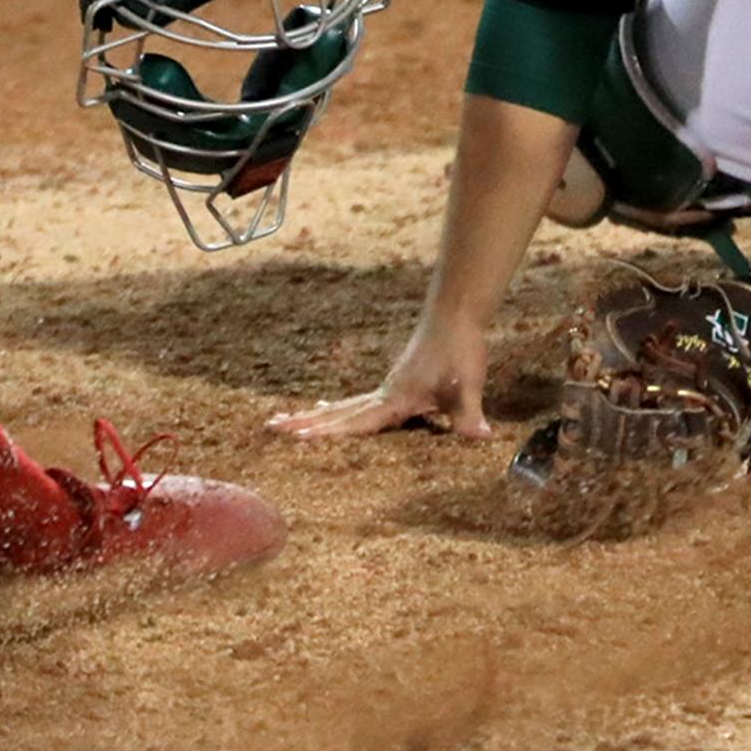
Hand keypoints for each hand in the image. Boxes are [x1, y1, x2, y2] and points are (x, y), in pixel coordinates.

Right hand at [270, 316, 492, 438]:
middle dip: (305, 422)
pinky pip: (358, 401)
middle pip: (338, 413)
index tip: (296, 438)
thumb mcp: (467, 385)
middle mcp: (384, 393)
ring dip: (316, 416)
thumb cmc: (459, 349)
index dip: (327, 434)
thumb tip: (479, 437)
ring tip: (284, 420)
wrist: (456, 313)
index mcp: (394, 398)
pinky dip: (338, 409)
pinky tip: (330, 407)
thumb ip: (467, 415)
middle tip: (271, 427)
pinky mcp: (395, 381)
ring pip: (343, 406)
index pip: (355, 422)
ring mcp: (387, 386)